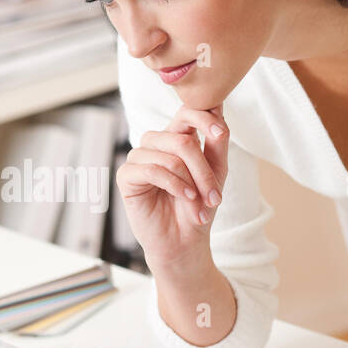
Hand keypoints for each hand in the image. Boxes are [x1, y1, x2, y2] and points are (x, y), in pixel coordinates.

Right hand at [115, 105, 229, 266]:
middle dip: (203, 169)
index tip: (220, 133)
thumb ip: (217, 142)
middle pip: (182, 139)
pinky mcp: (126, 176)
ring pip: (169, 155)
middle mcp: (156, 144)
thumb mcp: (216, 173)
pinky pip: (152, 169)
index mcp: (176, 138)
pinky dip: (174, 184)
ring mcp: (139, 158)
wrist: (184, 241)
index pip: (186, 112)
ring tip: (199, 203)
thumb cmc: (198, 207)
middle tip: (215, 196)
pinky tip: (185, 198)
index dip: (204, 117)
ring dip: (191, 182)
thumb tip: (218, 106)